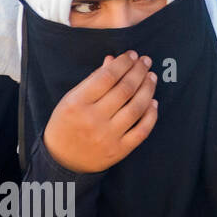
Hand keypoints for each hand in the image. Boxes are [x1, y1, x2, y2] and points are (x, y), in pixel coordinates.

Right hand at [42, 50, 157, 173]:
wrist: (63, 161)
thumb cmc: (66, 124)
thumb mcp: (71, 99)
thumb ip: (92, 80)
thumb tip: (113, 60)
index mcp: (77, 104)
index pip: (107, 77)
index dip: (123, 63)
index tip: (132, 55)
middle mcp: (93, 120)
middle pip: (124, 90)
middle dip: (138, 71)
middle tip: (146, 61)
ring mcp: (107, 137)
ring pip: (136, 108)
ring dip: (148, 89)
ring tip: (152, 77)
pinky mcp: (119, 151)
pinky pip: (142, 131)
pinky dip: (151, 115)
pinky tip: (153, 102)